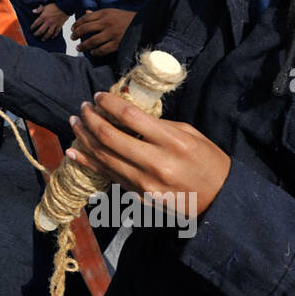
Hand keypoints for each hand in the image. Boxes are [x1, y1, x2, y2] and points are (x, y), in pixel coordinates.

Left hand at [31, 3, 68, 39]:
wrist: (65, 7)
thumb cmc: (55, 6)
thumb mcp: (45, 6)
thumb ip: (39, 9)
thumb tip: (33, 11)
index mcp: (43, 17)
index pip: (36, 24)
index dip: (32, 27)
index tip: (31, 29)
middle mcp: (48, 22)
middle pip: (41, 30)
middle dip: (37, 34)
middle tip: (35, 35)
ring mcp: (54, 25)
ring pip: (48, 33)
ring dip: (45, 37)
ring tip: (42, 39)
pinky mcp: (59, 26)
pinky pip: (56, 33)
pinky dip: (54, 36)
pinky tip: (51, 37)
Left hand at [65, 92, 230, 214]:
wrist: (220, 199)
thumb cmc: (207, 160)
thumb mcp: (189, 134)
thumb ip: (157, 125)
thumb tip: (126, 115)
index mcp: (172, 142)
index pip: (130, 116)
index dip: (109, 103)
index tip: (99, 95)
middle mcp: (155, 163)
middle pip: (109, 137)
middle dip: (90, 118)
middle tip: (83, 107)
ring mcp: (145, 183)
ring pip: (103, 157)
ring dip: (84, 138)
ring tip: (75, 122)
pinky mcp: (139, 196)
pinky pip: (108, 175)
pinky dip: (88, 162)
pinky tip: (74, 151)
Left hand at [70, 8, 135, 56]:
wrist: (144, 24)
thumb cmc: (126, 18)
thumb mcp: (113, 12)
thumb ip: (99, 14)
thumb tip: (86, 13)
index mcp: (105, 13)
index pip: (86, 18)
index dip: (77, 24)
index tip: (72, 29)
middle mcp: (107, 22)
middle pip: (86, 29)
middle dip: (76, 34)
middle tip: (72, 38)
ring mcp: (112, 33)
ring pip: (92, 41)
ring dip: (83, 46)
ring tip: (79, 48)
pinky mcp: (117, 43)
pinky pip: (102, 50)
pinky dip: (95, 52)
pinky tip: (92, 53)